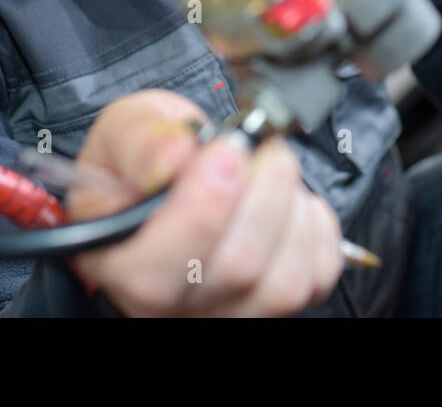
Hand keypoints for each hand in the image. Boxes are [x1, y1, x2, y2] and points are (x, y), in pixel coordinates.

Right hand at [67, 90, 343, 315]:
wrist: (173, 177)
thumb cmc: (144, 165)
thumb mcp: (122, 131)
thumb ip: (141, 140)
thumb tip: (177, 155)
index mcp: (122, 264)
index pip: (156, 274)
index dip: (204, 209)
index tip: (227, 151)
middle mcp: (173, 304)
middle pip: (237, 270)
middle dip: (261, 187)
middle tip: (252, 146)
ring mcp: (230, 310)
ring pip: (285, 280)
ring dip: (290, 206)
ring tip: (266, 171)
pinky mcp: (280, 303)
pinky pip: (319, 272)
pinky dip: (315, 225)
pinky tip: (284, 202)